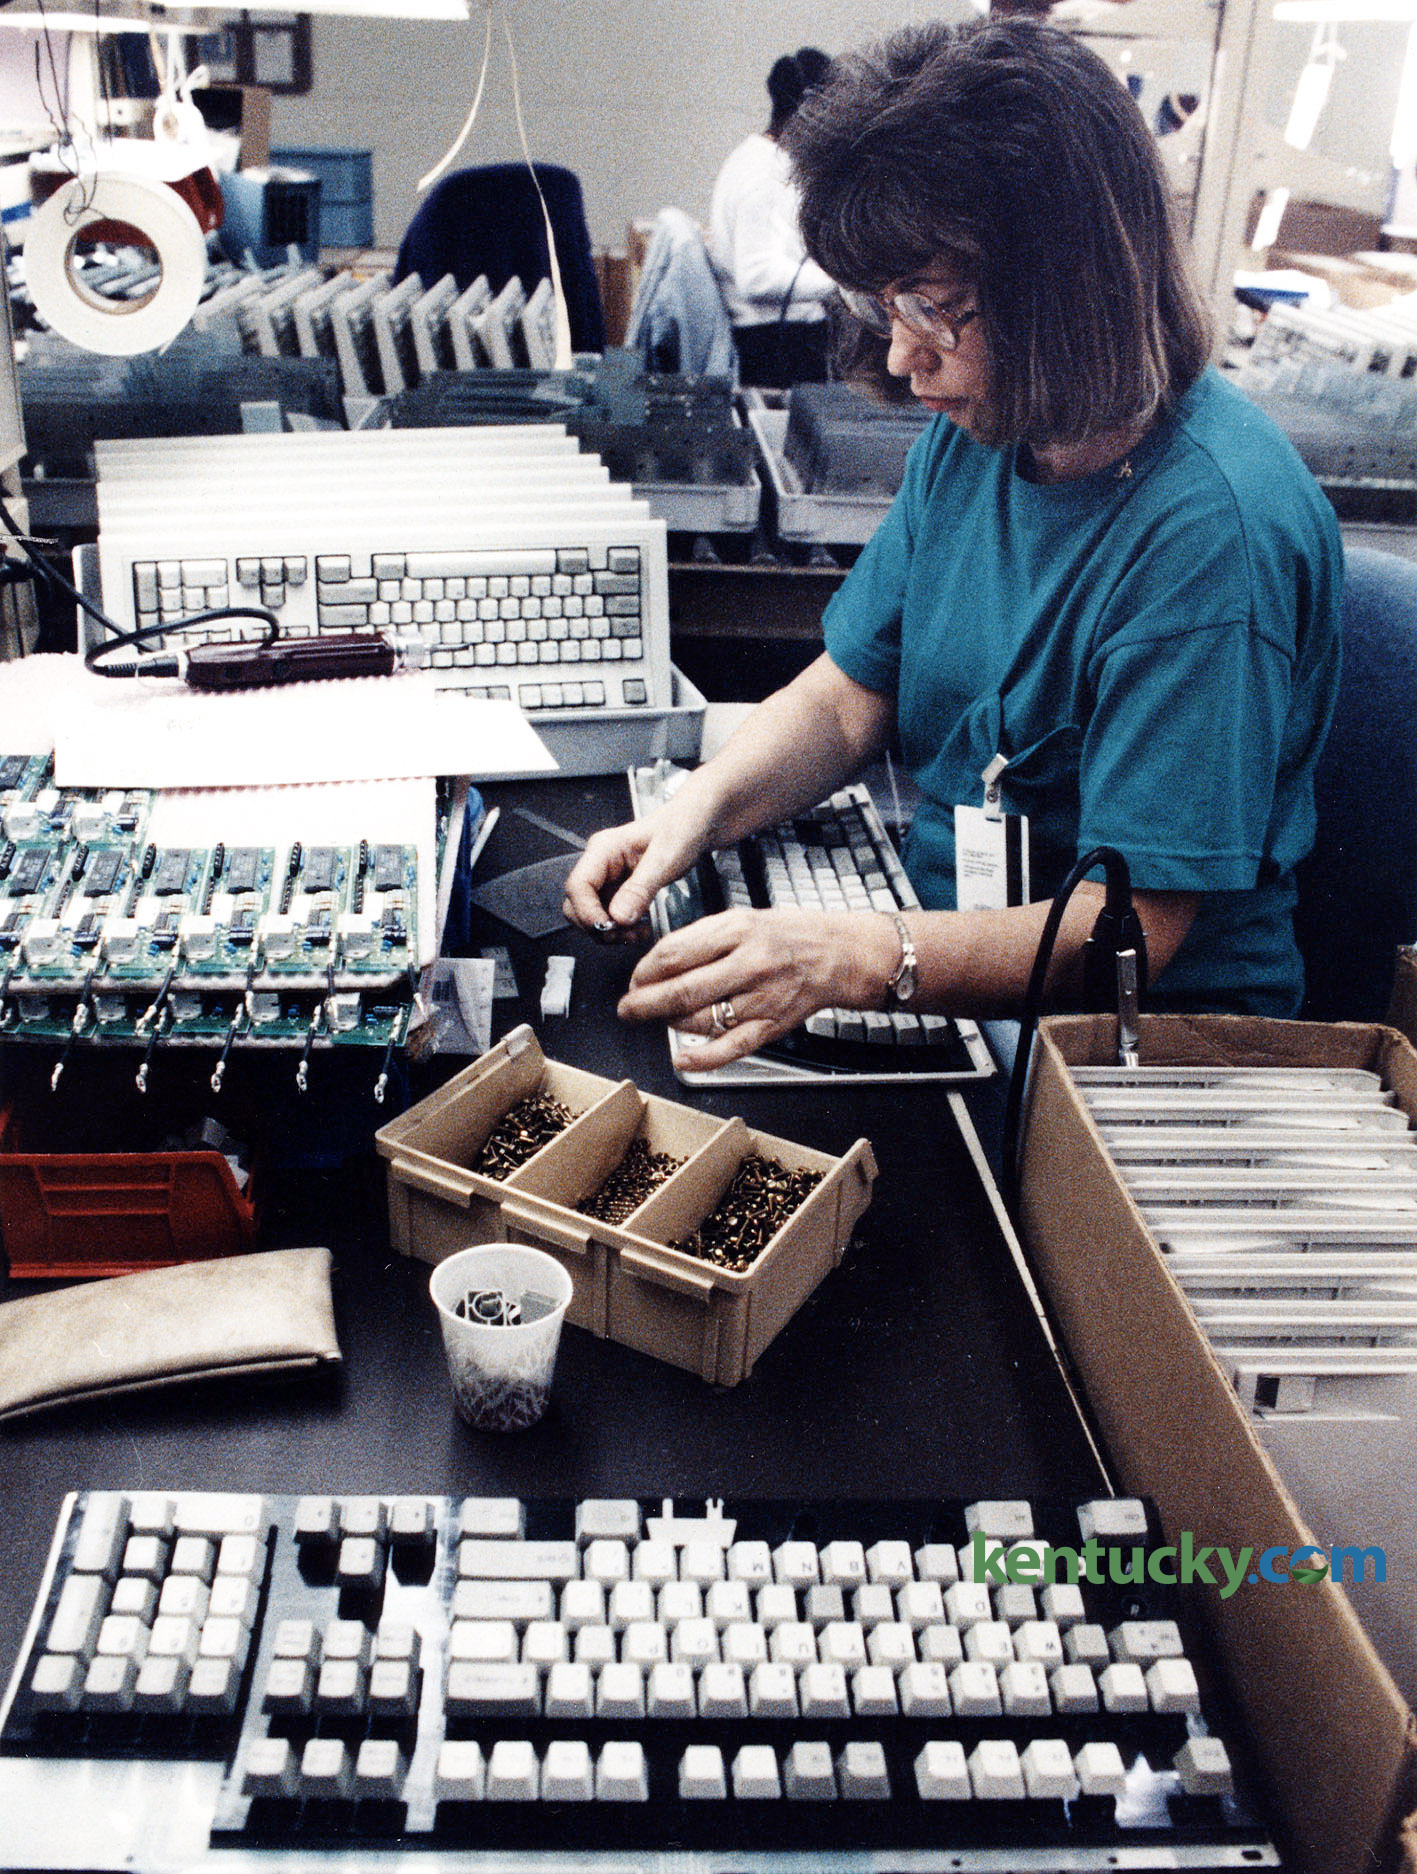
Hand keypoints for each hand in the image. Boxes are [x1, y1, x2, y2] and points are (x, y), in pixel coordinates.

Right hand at [561, 809, 710, 942]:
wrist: (698, 824)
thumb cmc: (682, 827)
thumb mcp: (665, 858)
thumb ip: (640, 888)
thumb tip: (618, 917)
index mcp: (604, 849)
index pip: (578, 886)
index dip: (587, 912)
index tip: (608, 928)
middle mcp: (601, 865)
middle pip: (577, 905)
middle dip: (597, 926)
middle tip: (624, 935)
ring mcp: (609, 879)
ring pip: (593, 915)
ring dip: (611, 931)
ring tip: (636, 934)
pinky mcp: (621, 891)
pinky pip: (611, 917)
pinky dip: (622, 929)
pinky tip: (640, 929)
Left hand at [616, 907, 895, 1068]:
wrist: (836, 954)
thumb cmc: (785, 935)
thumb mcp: (740, 919)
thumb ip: (699, 939)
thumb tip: (656, 965)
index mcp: (736, 931)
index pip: (674, 954)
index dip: (644, 971)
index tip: (635, 979)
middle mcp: (748, 964)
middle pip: (681, 990)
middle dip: (644, 1003)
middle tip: (627, 1009)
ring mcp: (761, 998)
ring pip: (700, 1020)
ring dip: (670, 1024)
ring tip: (661, 1019)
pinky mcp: (770, 1026)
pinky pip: (730, 1048)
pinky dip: (701, 1058)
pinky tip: (682, 1059)